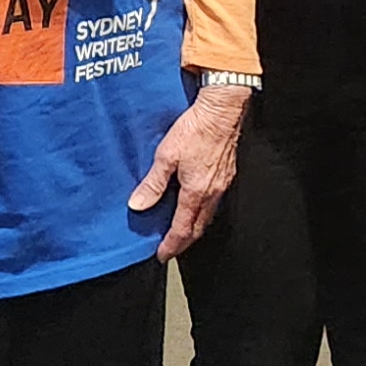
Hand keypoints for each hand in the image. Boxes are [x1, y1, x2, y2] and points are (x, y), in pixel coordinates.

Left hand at [132, 84, 252, 253]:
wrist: (222, 110)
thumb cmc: (197, 128)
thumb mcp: (166, 155)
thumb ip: (153, 183)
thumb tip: (139, 204)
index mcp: (196, 192)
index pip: (183, 228)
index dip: (172, 245)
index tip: (163, 255)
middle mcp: (212, 192)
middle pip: (199, 227)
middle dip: (184, 241)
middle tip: (171, 248)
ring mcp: (223, 184)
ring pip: (209, 216)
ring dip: (195, 227)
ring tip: (181, 230)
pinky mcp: (227, 174)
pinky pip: (215, 202)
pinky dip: (203, 211)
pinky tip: (196, 205)